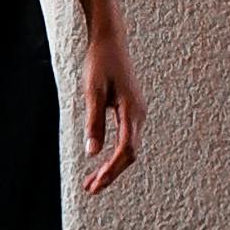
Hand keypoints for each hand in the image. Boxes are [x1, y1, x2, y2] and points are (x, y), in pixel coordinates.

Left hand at [79, 20, 144, 192]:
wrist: (110, 41)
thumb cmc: (100, 63)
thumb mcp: (93, 93)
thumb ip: (94, 122)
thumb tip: (92, 152)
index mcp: (132, 111)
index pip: (126, 150)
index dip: (111, 170)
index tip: (95, 183)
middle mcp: (139, 115)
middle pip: (129, 154)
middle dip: (111, 173)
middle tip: (90, 189)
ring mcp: (137, 113)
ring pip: (128, 148)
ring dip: (112, 166)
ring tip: (91, 182)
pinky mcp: (131, 111)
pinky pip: (126, 139)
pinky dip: (114, 154)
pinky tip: (101, 162)